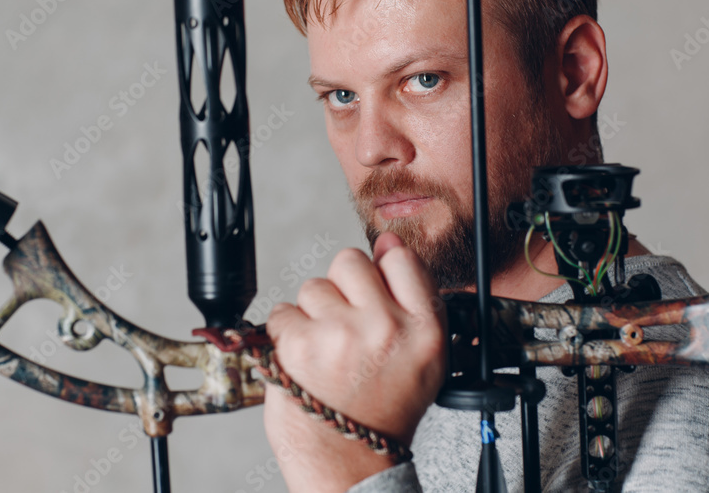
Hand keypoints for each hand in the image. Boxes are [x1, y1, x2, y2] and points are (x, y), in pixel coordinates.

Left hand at [263, 232, 446, 491]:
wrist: (350, 465)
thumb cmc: (383, 412)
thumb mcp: (423, 360)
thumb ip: (411, 300)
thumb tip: (386, 242)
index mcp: (425, 329)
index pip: (401, 259)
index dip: (380, 273)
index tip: (372, 294)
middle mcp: (386, 327)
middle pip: (350, 263)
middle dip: (341, 291)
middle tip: (345, 331)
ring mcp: (342, 334)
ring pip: (313, 286)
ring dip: (311, 315)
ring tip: (326, 352)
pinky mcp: (301, 344)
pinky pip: (283, 312)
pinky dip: (285, 335)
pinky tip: (304, 361)